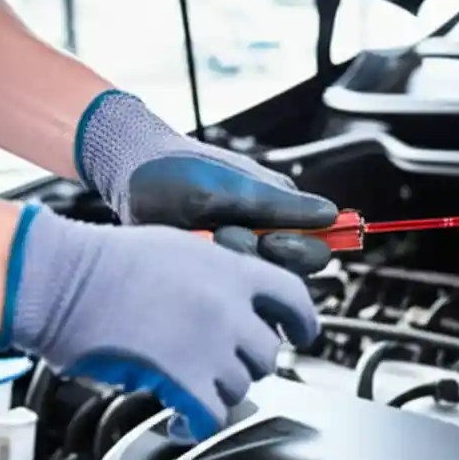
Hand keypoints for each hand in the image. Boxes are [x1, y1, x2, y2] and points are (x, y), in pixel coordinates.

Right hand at [0, 205, 317, 441]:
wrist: (63, 280)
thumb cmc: (103, 262)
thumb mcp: (177, 248)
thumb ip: (215, 275)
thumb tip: (231, 300)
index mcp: (231, 270)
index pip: (293, 297)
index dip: (303, 321)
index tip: (302, 334)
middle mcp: (228, 308)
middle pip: (268, 352)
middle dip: (247, 362)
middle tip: (221, 363)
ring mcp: (209, 346)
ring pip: (240, 386)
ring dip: (218, 390)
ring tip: (190, 386)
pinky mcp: (183, 381)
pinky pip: (211, 417)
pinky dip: (197, 425)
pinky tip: (181, 421)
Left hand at [75, 90, 336, 274]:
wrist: (127, 175)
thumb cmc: (180, 170)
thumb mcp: (231, 185)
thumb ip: (280, 205)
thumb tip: (331, 215)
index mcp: (280, 213)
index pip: (316, 248)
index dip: (300, 251)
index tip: (272, 240)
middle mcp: (262, 238)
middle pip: (287, 273)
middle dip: (259, 257)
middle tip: (227, 235)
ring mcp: (235, 258)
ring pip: (255, 283)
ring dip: (231, 264)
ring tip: (203, 237)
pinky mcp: (211, 273)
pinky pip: (225, 289)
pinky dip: (211, 276)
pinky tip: (191, 256)